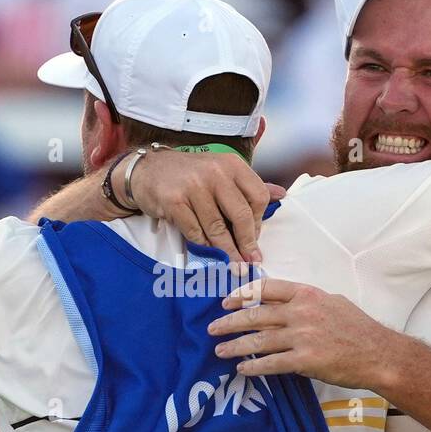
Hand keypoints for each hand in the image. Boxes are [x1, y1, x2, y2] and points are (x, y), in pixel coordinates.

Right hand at [129, 148, 285, 262]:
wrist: (148, 170)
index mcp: (232, 165)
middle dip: (247, 243)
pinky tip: (208, 253)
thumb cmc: (189, 174)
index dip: (259, 222)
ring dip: (227, 252)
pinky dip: (203, 246)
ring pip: (218, 228)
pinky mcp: (174, 202)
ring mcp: (193, 186)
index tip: (254, 238)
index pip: (258, 197)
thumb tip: (282, 194)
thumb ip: (250, 185)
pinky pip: (195, 232)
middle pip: (242, 215)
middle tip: (250, 261)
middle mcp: (215, 172)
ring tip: (234, 266)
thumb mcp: (222, 171)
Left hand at [208, 278, 386, 386]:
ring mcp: (302, 336)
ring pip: (258, 340)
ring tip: (220, 351)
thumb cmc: (358, 329)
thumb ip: (306, 301)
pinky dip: (254, 367)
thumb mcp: (332, 302)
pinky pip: (271, 364)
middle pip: (255, 314)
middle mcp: (301, 312)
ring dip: (235, 347)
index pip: (266, 289)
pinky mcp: (305, 360)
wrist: (379, 354)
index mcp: (307, 294)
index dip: (242, 294)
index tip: (226, 301)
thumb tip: (283, 303)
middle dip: (229, 322)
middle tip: (212, 328)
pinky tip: (243, 370)